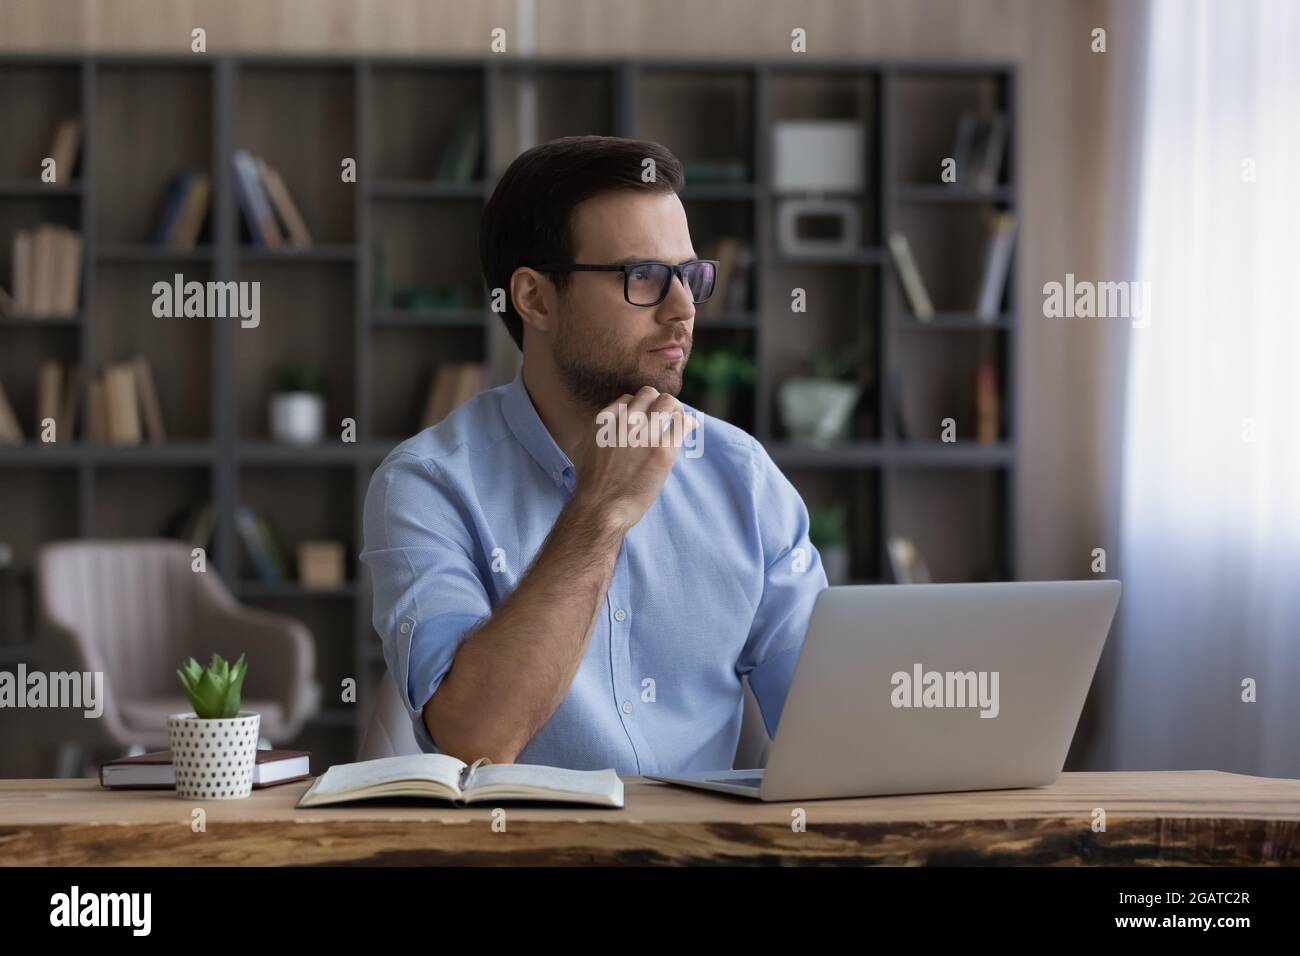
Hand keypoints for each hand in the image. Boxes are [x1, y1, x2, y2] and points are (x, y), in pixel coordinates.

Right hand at [573, 386, 699, 533]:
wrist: (601, 508)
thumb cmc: (591, 486)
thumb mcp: (584, 449)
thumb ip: (597, 433)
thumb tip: (607, 428)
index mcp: (605, 420)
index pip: (629, 398)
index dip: (640, 407)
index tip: (647, 417)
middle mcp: (625, 422)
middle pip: (649, 394)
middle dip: (659, 402)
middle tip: (667, 414)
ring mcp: (644, 435)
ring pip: (668, 403)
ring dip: (676, 409)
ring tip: (679, 420)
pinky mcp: (662, 450)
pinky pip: (682, 424)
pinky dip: (688, 424)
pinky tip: (690, 429)